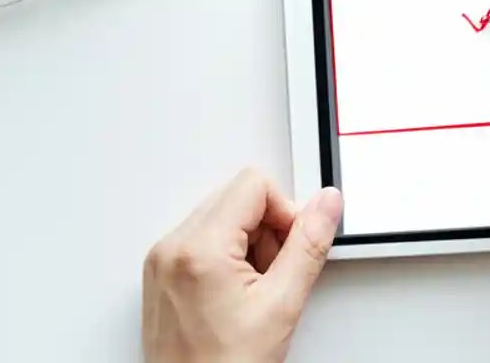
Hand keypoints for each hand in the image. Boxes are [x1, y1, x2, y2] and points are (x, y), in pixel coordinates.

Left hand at [142, 169, 342, 362]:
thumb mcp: (281, 306)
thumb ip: (308, 245)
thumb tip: (326, 204)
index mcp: (198, 249)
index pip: (254, 185)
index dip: (287, 211)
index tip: (294, 246)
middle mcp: (172, 247)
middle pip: (237, 197)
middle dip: (268, 229)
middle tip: (276, 275)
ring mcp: (163, 261)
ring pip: (223, 218)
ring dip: (250, 245)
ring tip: (255, 292)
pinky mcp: (163, 274)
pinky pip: (204, 241)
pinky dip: (229, 259)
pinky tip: (239, 295)